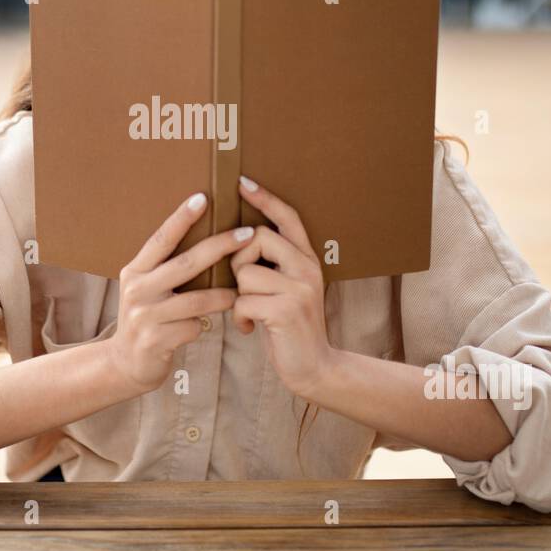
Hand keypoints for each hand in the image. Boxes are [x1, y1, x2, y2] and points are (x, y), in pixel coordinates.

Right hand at [106, 191, 254, 394]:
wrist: (125, 363)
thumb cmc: (148, 318)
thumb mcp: (146, 288)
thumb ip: (166, 268)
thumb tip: (207, 239)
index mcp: (135, 270)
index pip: (161, 239)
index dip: (181, 218)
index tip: (203, 197)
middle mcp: (137, 289)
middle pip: (186, 264)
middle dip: (220, 246)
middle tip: (248, 234)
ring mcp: (145, 316)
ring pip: (197, 300)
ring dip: (223, 296)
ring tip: (239, 293)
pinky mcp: (155, 341)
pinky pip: (194, 327)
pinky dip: (204, 326)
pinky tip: (204, 328)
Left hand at [231, 176, 335, 397]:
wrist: (314, 368)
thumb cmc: (288, 328)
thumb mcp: (286, 290)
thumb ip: (272, 267)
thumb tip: (237, 243)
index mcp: (307, 259)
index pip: (288, 218)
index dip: (266, 198)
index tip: (243, 181)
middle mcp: (307, 268)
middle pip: (256, 238)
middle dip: (238, 262)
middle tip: (244, 288)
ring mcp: (299, 288)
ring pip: (245, 273)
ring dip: (238, 296)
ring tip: (249, 313)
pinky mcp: (287, 310)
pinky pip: (243, 301)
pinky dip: (240, 318)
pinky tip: (250, 329)